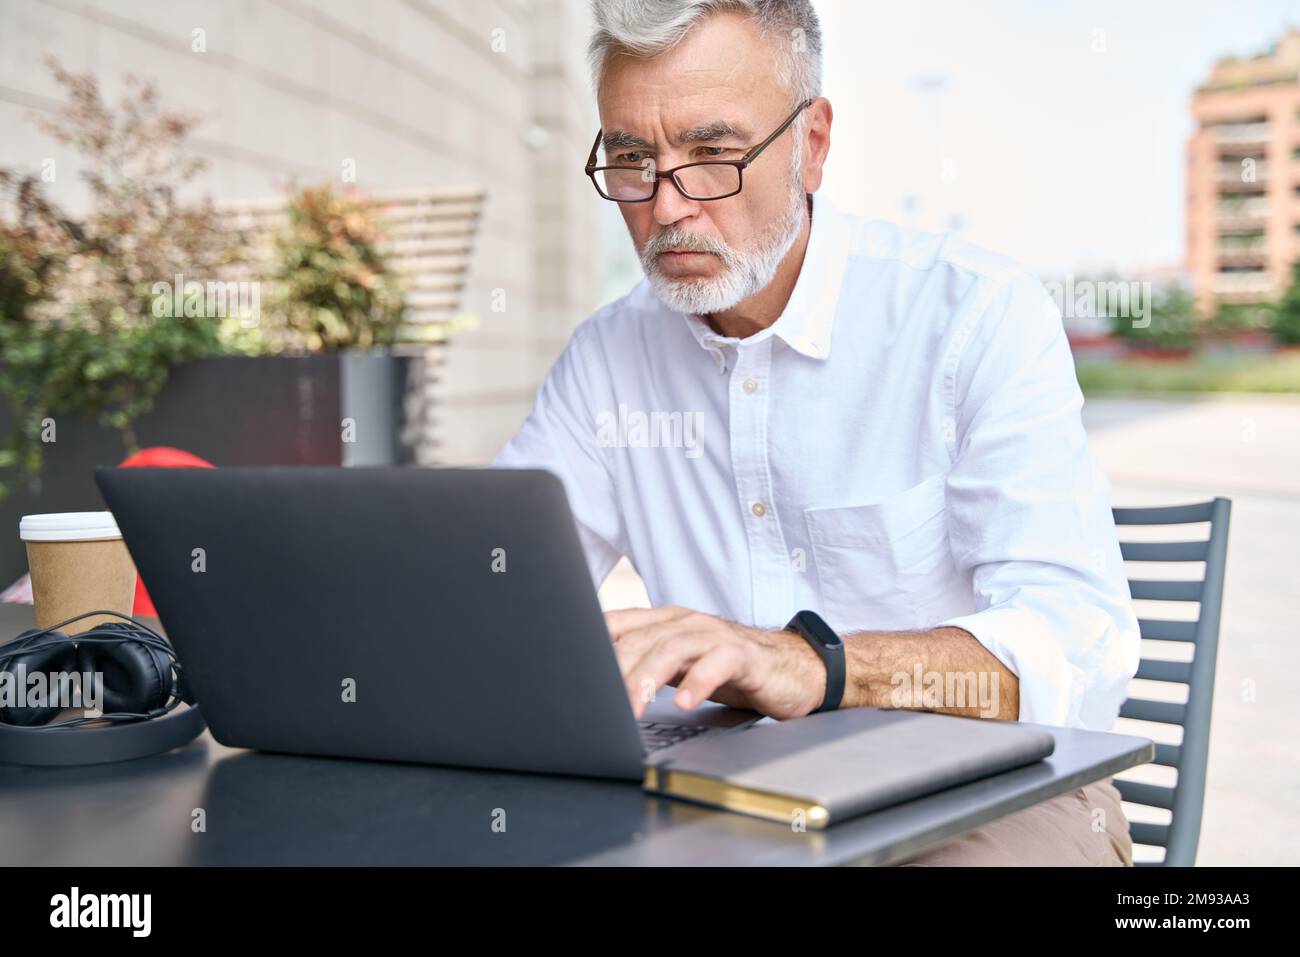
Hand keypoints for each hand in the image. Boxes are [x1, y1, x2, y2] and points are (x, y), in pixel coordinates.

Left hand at [604, 605, 827, 719]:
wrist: (794, 669)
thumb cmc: (731, 668)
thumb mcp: (682, 664)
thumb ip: (646, 664)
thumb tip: (600, 683)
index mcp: (667, 621)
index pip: (619, 623)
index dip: (592, 644)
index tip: (570, 672)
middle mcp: (688, 622)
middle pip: (640, 639)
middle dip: (615, 670)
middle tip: (598, 703)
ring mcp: (716, 636)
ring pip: (672, 648)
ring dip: (647, 677)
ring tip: (632, 707)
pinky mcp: (745, 656)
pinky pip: (718, 663)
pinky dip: (698, 681)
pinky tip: (684, 702)